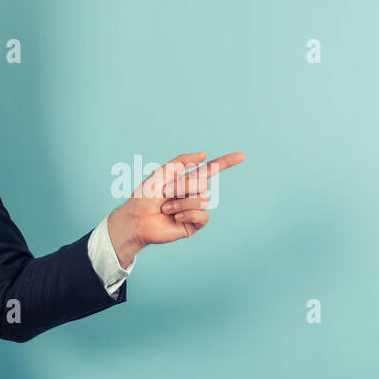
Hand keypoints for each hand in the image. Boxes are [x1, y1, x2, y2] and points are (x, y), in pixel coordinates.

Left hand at [106, 151, 244, 266]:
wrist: (135, 219)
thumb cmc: (145, 196)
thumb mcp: (162, 172)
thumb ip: (182, 161)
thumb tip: (204, 154)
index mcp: (187, 180)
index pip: (211, 169)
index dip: (226, 162)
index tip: (242, 156)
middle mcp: (193, 193)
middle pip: (202, 183)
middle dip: (182, 186)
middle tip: (164, 193)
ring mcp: (194, 209)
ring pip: (201, 200)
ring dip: (180, 202)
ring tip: (165, 208)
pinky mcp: (193, 224)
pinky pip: (202, 216)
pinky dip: (188, 214)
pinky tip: (176, 217)